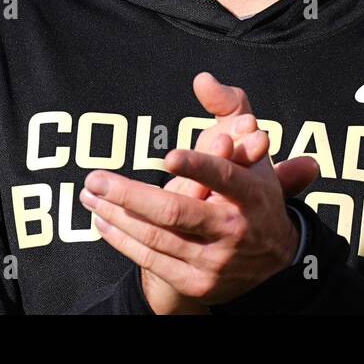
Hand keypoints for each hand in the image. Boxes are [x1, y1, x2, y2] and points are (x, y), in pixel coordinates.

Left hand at [80, 72, 319, 308]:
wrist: (273, 261)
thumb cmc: (251, 190)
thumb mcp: (252, 147)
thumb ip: (230, 108)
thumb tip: (202, 79)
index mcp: (252, 194)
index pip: (225, 177)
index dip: (199, 167)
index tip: (169, 156)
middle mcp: (234, 230)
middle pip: (176, 212)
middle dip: (130, 195)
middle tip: (95, 178)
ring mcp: (214, 262)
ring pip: (155, 236)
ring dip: (115, 213)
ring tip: (90, 193)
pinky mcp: (196, 284)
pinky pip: (150, 259)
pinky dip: (121, 238)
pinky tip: (101, 219)